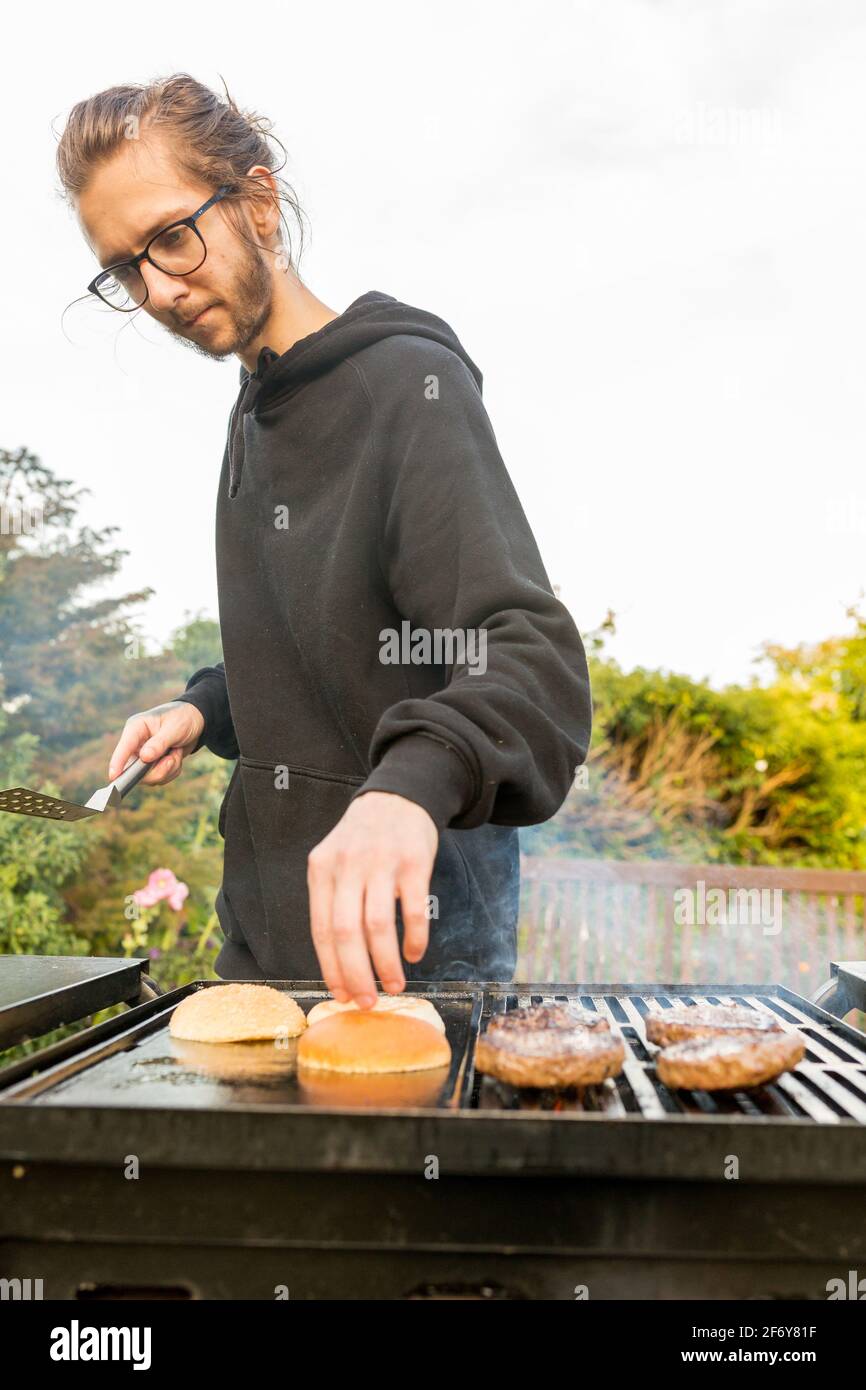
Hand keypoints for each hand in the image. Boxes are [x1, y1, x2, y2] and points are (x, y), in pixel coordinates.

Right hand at [108, 701, 205, 786]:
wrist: (196, 721)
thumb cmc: (183, 718)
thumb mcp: (174, 728)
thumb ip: (159, 743)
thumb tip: (144, 758)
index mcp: (136, 728)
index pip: (123, 747)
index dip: (117, 763)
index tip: (114, 777)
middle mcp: (136, 743)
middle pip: (134, 769)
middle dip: (157, 770)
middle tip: (172, 761)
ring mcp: (143, 755)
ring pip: (149, 776)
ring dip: (168, 769)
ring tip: (176, 753)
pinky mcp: (152, 764)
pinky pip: (159, 777)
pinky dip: (172, 771)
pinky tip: (176, 757)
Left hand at [307, 791, 438, 1007]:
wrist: (399, 796)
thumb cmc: (364, 839)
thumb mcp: (336, 860)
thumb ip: (333, 901)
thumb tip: (338, 962)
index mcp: (322, 870)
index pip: (321, 929)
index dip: (331, 967)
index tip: (341, 995)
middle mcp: (348, 866)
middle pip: (347, 932)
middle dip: (357, 974)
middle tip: (368, 1002)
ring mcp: (381, 863)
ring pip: (378, 926)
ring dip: (386, 964)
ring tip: (395, 985)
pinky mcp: (414, 862)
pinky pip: (413, 910)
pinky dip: (414, 938)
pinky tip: (414, 953)